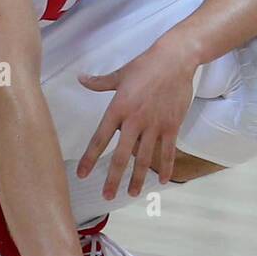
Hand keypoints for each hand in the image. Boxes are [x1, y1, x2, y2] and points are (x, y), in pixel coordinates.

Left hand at [76, 36, 197, 198]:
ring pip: (145, 158)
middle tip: (106, 196)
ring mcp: (155, 125)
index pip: (100, 138)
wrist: (176, 59)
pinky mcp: (172, 125)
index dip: (90, 158)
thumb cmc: (146, 64)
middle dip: (113, 178)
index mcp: (118, 108)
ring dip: (138, 178)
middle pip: (122, 155)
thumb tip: (81, 79)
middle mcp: (135, 120)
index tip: (82, 174)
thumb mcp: (120, 74)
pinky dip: (165, 167)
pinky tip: (162, 181)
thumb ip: (100, 83)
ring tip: (132, 193)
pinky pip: (168, 151)